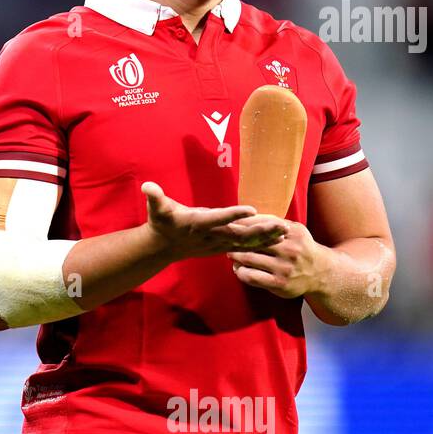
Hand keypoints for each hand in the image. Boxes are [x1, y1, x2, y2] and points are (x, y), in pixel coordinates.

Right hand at [141, 181, 288, 260]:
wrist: (163, 246)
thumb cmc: (161, 222)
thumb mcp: (156, 208)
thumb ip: (154, 197)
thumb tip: (147, 186)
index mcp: (198, 223)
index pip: (218, 218)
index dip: (233, 214)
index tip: (250, 209)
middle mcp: (211, 235)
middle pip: (239, 234)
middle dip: (260, 229)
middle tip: (280, 224)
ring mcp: (218, 243)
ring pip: (246, 242)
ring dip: (266, 237)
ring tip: (285, 230)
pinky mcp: (223, 246)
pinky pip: (246, 246)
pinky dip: (261, 242)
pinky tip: (277, 238)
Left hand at [228, 219, 325, 298]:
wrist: (321, 273)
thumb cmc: (300, 248)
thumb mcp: (293, 231)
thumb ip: (273, 223)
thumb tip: (244, 215)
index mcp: (292, 232)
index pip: (261, 223)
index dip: (243, 223)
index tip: (229, 223)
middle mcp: (290, 249)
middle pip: (253, 240)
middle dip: (235, 239)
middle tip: (223, 239)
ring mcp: (284, 267)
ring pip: (249, 258)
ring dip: (235, 256)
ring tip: (230, 254)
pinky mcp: (279, 283)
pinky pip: (251, 276)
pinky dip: (240, 272)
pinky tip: (238, 269)